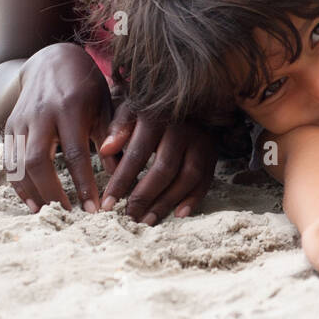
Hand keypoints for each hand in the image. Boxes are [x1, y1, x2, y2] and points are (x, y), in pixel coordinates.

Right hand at [3, 42, 111, 213]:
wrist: (51, 61)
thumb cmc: (87, 85)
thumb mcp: (106, 103)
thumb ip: (112, 135)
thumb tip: (121, 172)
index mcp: (70, 107)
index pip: (75, 153)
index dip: (83, 183)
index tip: (94, 208)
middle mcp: (41, 114)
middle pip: (38, 161)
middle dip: (53, 192)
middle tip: (70, 215)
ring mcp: (21, 121)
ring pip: (18, 164)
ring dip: (33, 193)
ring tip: (50, 213)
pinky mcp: (9, 127)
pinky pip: (9, 161)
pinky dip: (19, 185)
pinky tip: (33, 202)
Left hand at [98, 100, 217, 223]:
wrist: (194, 98)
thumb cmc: (152, 112)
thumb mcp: (132, 111)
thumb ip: (117, 129)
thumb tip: (105, 151)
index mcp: (158, 119)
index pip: (137, 155)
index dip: (121, 181)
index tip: (107, 204)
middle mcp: (183, 130)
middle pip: (164, 169)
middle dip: (145, 197)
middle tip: (129, 218)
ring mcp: (201, 142)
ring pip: (187, 177)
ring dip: (168, 202)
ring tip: (148, 220)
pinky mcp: (213, 153)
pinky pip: (206, 179)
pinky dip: (194, 198)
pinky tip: (179, 214)